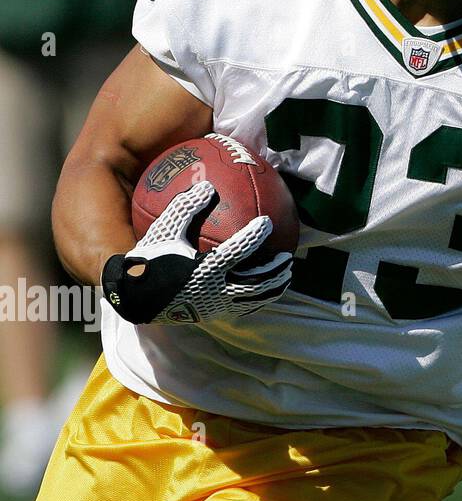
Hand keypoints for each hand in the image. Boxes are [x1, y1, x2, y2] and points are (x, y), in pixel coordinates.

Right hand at [101, 181, 292, 324]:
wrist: (135, 298)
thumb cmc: (150, 260)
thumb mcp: (164, 232)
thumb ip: (185, 208)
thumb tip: (207, 185)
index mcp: (204, 268)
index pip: (237, 251)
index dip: (254, 236)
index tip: (267, 222)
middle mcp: (214, 290)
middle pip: (255, 282)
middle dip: (274, 270)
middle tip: (287, 256)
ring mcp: (216, 306)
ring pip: (254, 299)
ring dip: (273, 287)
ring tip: (286, 275)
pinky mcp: (215, 315)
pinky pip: (244, 309)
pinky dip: (259, 300)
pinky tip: (267, 291)